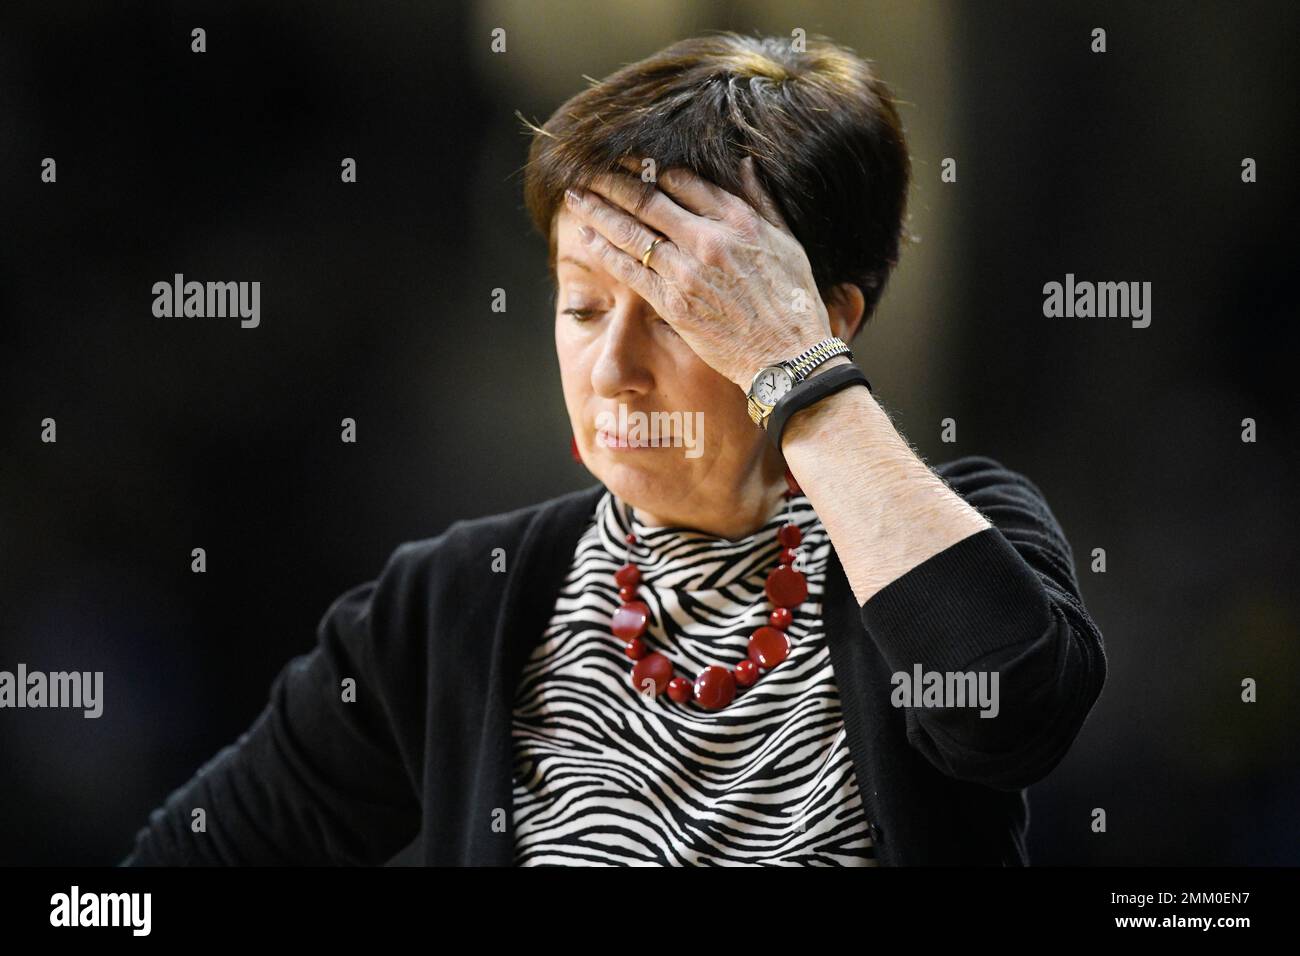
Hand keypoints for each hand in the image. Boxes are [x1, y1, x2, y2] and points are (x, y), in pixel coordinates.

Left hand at [562, 156, 834, 390]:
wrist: (787, 356)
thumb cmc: (794, 302)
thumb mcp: (787, 242)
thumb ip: (762, 201)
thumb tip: (744, 163)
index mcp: (738, 221)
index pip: (683, 181)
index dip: (652, 169)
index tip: (631, 161)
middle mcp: (707, 240)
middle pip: (648, 201)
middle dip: (614, 183)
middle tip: (589, 169)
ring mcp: (686, 272)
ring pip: (631, 232)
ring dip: (599, 211)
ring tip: (576, 197)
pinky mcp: (672, 303)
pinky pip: (630, 271)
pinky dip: (605, 251)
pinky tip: (586, 237)